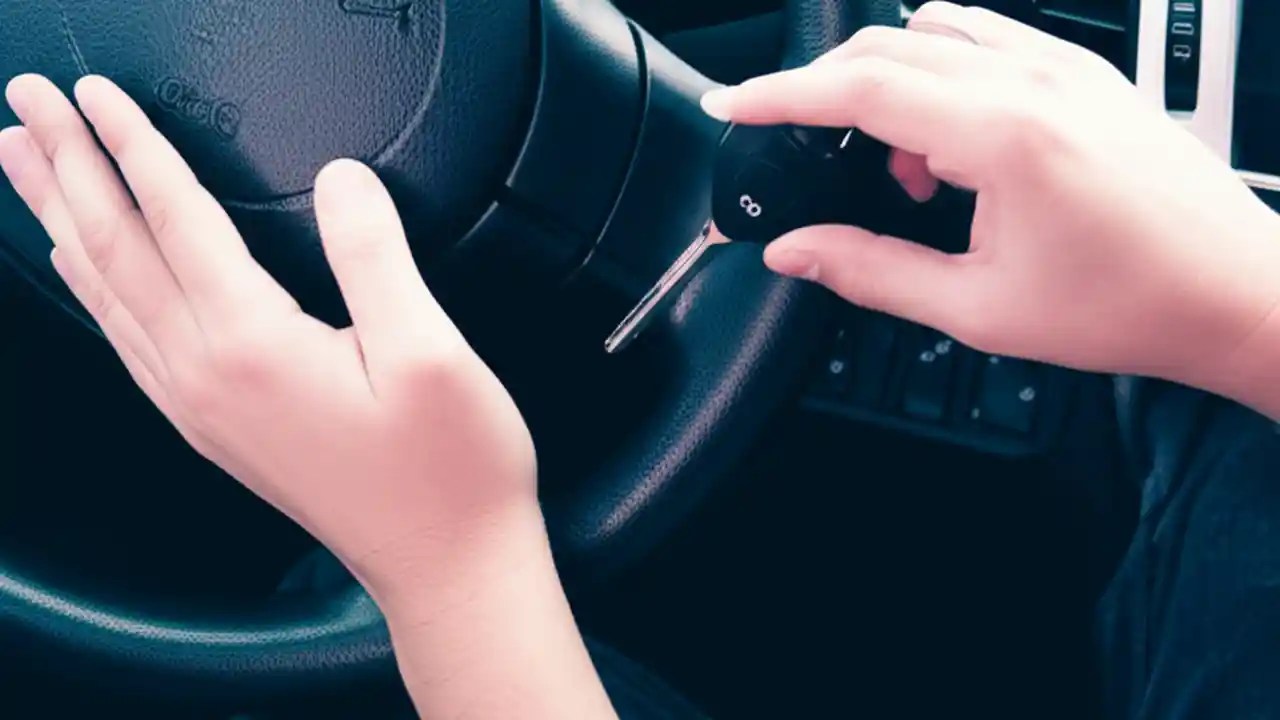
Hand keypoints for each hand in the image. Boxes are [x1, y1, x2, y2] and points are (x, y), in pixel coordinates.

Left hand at [0, 74, 536, 594]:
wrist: (445, 564)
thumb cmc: (447, 470)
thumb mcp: (430, 352)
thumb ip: (374, 254)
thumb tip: (342, 178)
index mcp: (253, 346)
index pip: (175, 219)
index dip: (132, 146)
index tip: (94, 93)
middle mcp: (207, 377)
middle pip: (116, 249)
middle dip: (69, 167)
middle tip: (27, 103)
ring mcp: (202, 408)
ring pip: (106, 293)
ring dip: (61, 220)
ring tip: (27, 170)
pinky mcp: (215, 429)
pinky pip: (126, 340)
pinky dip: (91, 288)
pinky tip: (82, 270)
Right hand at [700, 2, 1279, 407]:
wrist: (1232, 292)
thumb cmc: (1129, 304)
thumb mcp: (980, 308)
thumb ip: (872, 272)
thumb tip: (796, 254)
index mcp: (1004, 135)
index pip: (859, 88)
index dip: (780, 95)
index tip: (733, 105)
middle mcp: (1035, 81)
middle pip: (886, 47)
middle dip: (825, 93)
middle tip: (808, 152)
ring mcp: (1065, 67)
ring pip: (934, 33)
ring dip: (889, 84)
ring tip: (906, 171)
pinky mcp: (1085, 72)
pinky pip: (986, 39)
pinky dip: (942, 74)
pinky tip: (954, 144)